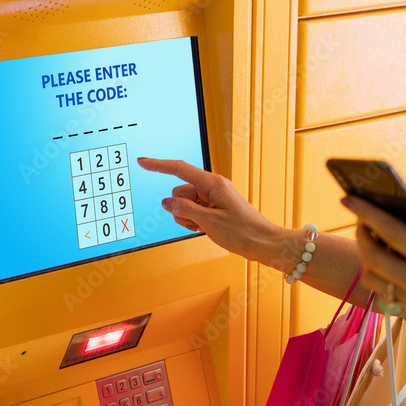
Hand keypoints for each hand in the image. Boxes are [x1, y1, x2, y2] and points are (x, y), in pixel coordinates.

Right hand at [136, 157, 286, 263]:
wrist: (262, 243)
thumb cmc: (243, 232)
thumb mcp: (209, 222)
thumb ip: (184, 210)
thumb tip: (166, 202)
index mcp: (212, 183)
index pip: (179, 169)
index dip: (158, 165)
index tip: (142, 162)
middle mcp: (211, 187)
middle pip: (179, 192)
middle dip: (181, 209)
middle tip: (199, 222)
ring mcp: (212, 198)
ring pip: (184, 204)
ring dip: (188, 218)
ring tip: (206, 227)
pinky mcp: (212, 208)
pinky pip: (192, 212)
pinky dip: (194, 222)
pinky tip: (207, 229)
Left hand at [344, 196, 405, 350]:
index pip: (391, 232)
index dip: (366, 213)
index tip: (349, 198)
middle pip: (372, 257)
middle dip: (360, 234)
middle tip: (361, 218)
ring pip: (374, 280)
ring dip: (366, 257)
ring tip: (374, 240)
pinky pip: (384, 298)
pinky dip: (378, 279)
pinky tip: (386, 263)